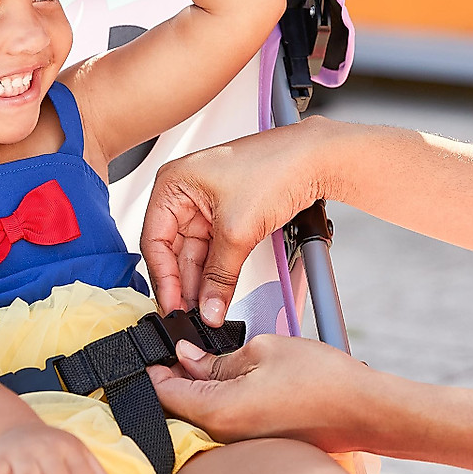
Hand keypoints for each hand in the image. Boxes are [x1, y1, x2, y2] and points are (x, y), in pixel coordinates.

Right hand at [141, 122, 328, 325]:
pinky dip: (217, 272)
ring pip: (196, 254)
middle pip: (174, 250)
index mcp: (175, 183)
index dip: (163, 278)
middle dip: (185, 283)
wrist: (318, 158)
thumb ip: (219, 276)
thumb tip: (209, 306)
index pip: (155, 240)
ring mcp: (208, 204)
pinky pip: (215, 250)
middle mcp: (187, 192)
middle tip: (192, 314)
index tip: (173, 305)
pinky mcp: (228, 214)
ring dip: (202, 281)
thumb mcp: (238, 229)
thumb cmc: (277, 165)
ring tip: (208, 309)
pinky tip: (218, 293)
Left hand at [148, 333, 369, 451]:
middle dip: (176, 378)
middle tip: (183, 348)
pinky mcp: (258, 445)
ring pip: (203, 415)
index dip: (154, 369)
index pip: (165, 394)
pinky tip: (238, 380)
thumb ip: (218, 357)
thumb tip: (188, 358)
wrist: (364, 412)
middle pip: (181, 408)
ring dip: (200, 389)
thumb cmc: (322, 381)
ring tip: (213, 359)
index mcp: (219, 411)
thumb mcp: (264, 349)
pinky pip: (226, 423)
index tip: (152, 350)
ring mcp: (241, 445)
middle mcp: (224, 437)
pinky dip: (223, 401)